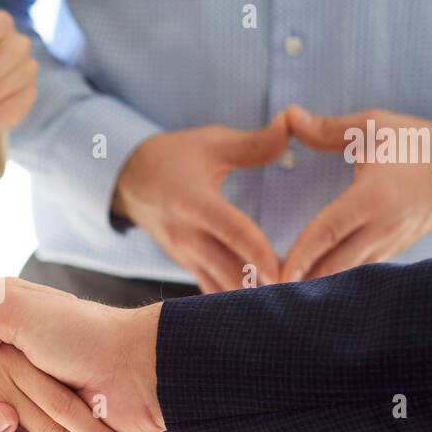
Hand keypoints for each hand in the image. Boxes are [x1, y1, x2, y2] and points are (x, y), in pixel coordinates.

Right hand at [112, 118, 286, 292]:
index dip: (260, 254)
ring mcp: (183, 257)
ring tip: (289, 306)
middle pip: (228, 273)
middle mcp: (185, 236)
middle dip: (263, 288)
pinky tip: (265, 306)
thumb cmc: (173, 158)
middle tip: (303, 296)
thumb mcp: (211, 143)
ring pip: (220, 291)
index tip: (286, 271)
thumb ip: (254, 143)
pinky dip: (237, 302)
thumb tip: (292, 124)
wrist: (128, 181)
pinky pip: (212, 293)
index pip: (233, 233)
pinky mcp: (187, 267)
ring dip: (251, 300)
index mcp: (193, 202)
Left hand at [282, 105, 431, 281]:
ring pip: (348, 275)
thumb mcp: (372, 126)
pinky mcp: (394, 251)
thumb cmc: (415, 142)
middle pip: (336, 265)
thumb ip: (326, 128)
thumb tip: (287, 115)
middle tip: (264, 292)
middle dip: (302, 281)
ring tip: (278, 296)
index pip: (330, 231)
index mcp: (374, 196)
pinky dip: (336, 281)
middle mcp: (383, 227)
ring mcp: (391, 244)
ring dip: (316, 286)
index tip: (277, 272)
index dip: (302, 254)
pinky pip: (360, 273)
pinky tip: (309, 288)